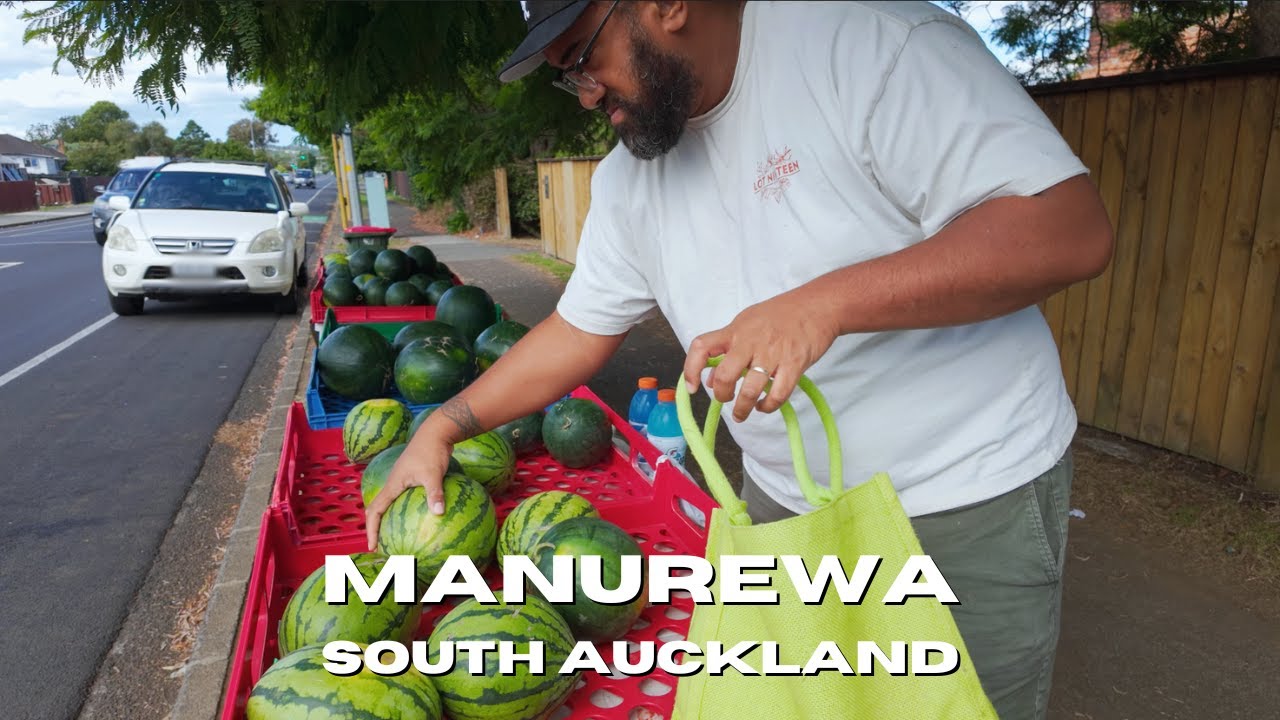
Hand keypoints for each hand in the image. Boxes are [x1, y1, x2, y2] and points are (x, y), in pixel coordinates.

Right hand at [363, 430, 453, 550]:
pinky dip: (404, 510)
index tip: (372, 546)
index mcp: (393, 485)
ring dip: (388, 519)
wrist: (436, 432)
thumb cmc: (432, 451)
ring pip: (389, 503)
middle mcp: (394, 483)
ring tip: (396, 536)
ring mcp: (402, 480)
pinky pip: (404, 498)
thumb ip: (434, 493)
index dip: (371, 530)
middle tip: (381, 546)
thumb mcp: (433, 474)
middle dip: (376, 528)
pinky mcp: (412, 477)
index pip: (375, 511)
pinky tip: (420, 517)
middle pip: (378, 509)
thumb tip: (439, 513)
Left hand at [682, 289, 838, 422]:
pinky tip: (764, 405)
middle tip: (726, 400)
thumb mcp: (746, 324)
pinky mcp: (794, 363)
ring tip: (743, 413)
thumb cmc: (781, 314)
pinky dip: (768, 406)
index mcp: (735, 331)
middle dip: (722, 395)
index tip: (692, 387)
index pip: (702, 347)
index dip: (691, 369)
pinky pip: (778, 393)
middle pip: (725, 375)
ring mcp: (772, 353)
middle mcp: (750, 342)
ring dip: (743, 408)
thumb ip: (727, 349)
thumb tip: (709, 379)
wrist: (817, 306)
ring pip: (750, 389)